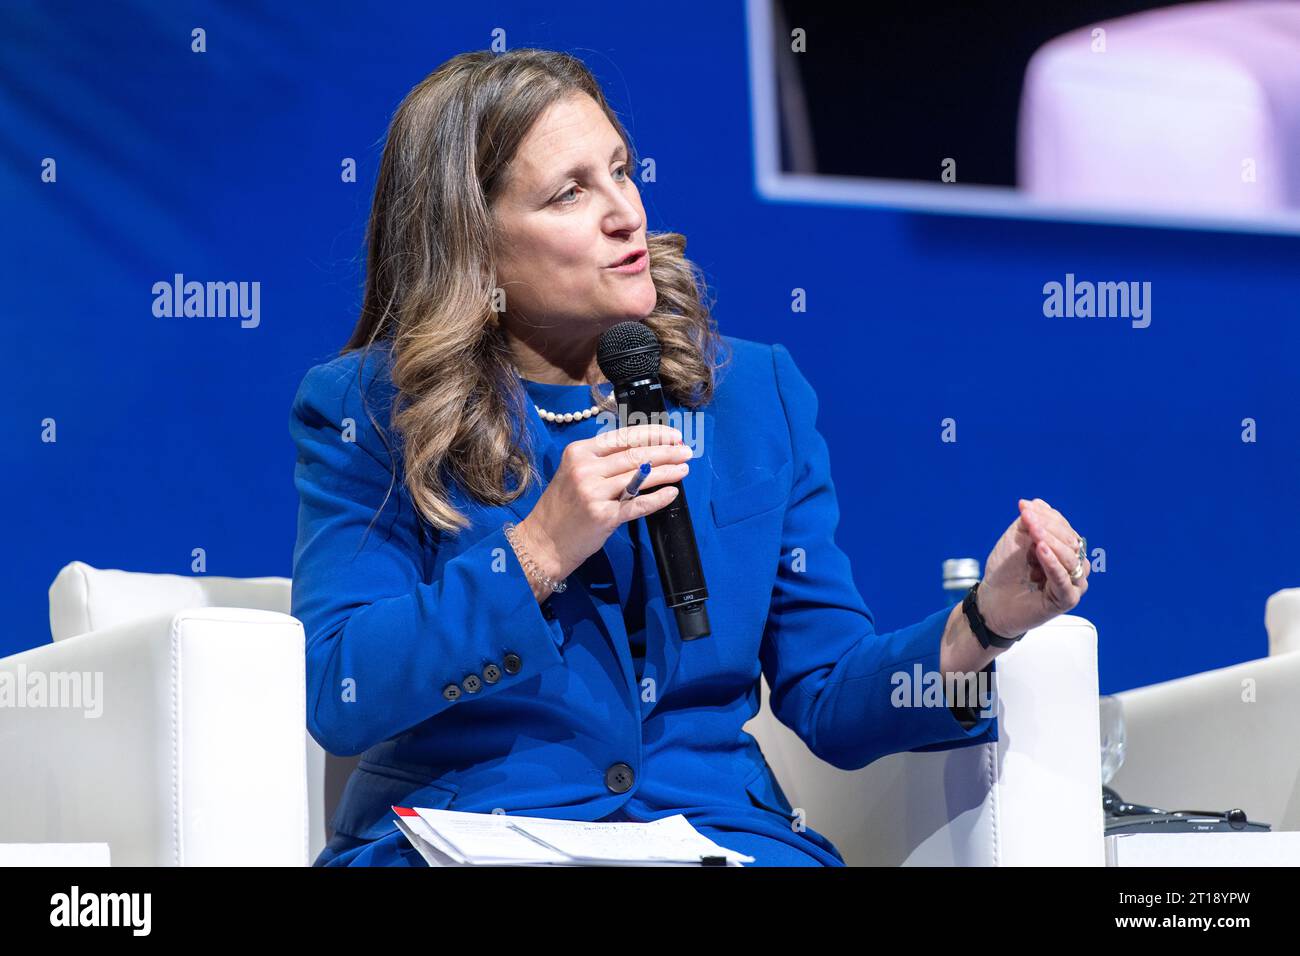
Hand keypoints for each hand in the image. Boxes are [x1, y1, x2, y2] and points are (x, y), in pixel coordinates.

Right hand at [515, 423, 692, 583]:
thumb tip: (643, 450)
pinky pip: (639, 504)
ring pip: (641, 476)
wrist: (543, 541)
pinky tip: (672, 493)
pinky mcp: (604, 516)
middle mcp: (586, 469)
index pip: (623, 437)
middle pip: (636, 455)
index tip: (672, 435)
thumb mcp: (574, 472)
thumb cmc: (562, 507)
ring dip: (667, 472)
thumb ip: (603, 460)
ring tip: (684, 469)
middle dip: (666, 451)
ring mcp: (594, 493)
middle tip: (686, 451)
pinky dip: (658, 498)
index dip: (652, 434)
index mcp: (579, 452)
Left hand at [976, 498, 1089, 638]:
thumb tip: (1037, 503)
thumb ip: (1029, 523)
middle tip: (1027, 519)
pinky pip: (1064, 579)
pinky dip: (1052, 563)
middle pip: (1070, 541)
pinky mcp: (1067, 599)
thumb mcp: (1015, 540)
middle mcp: (1072, 565)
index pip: (1064, 527)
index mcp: (1063, 549)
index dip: (1046, 516)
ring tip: (1034, 534)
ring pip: (1070, 558)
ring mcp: (1072, 582)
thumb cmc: (1006, 571)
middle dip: (1048, 527)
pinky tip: (1041, 550)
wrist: (992, 600)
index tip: (1024, 507)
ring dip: (1051, 542)